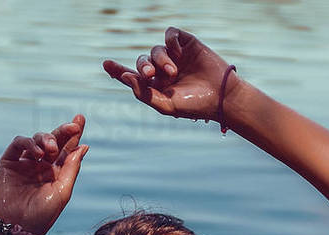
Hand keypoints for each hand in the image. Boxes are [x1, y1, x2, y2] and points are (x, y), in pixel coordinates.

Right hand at [0, 114, 88, 234]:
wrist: (17, 228)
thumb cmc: (42, 215)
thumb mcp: (63, 191)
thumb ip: (72, 168)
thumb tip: (84, 146)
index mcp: (56, 173)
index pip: (66, 149)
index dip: (73, 134)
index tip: (80, 120)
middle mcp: (41, 166)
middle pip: (54, 141)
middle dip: (63, 131)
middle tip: (73, 126)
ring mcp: (25, 163)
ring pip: (37, 140)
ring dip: (46, 139)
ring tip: (50, 149)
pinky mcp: (9, 162)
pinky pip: (19, 144)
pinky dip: (29, 143)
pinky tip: (38, 152)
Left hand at [102, 27, 232, 122]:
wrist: (221, 96)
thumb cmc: (195, 106)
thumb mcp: (166, 105)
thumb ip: (144, 94)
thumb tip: (126, 77)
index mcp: (155, 86)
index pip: (132, 76)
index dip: (118, 70)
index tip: (106, 64)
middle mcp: (162, 70)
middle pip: (141, 62)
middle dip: (142, 67)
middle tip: (149, 74)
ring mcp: (174, 56)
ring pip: (155, 50)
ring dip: (160, 60)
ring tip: (172, 72)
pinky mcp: (186, 44)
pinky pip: (170, 35)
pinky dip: (170, 41)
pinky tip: (178, 53)